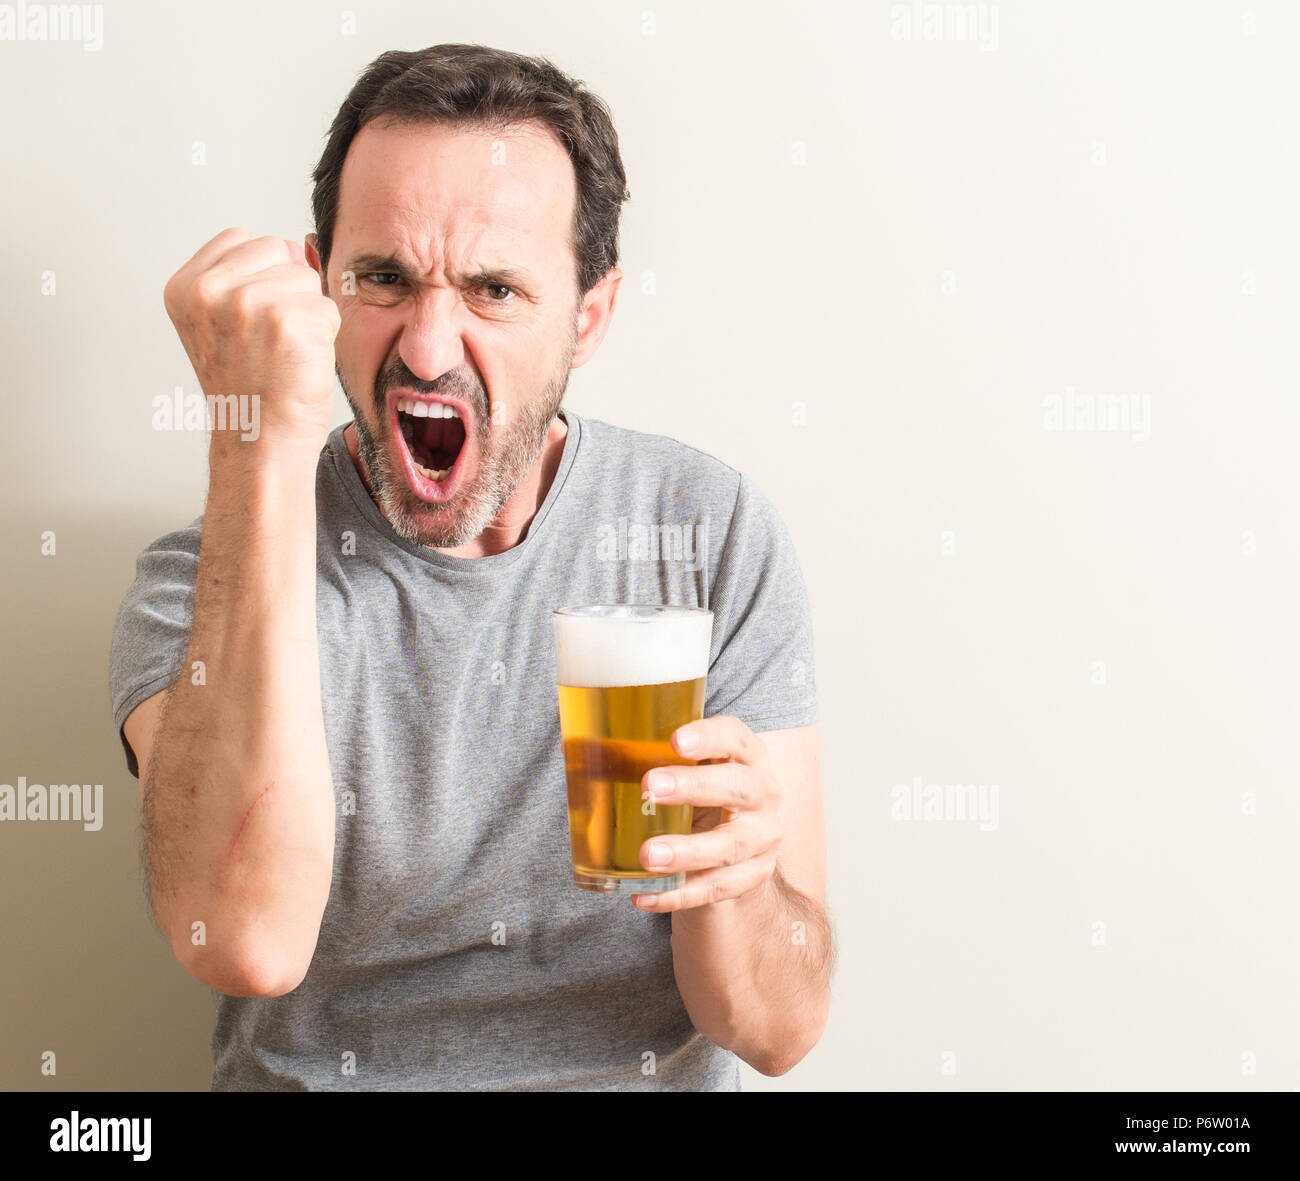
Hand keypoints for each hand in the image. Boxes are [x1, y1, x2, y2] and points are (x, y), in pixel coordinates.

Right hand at [163, 227, 340, 445]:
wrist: (260, 441)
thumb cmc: (250, 388)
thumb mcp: (220, 323)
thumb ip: (242, 277)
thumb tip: (297, 245)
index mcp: (185, 287)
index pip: (240, 238)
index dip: (261, 275)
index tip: (251, 321)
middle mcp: (209, 291)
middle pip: (278, 249)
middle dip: (286, 289)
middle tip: (270, 340)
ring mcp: (247, 303)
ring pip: (306, 278)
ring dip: (307, 314)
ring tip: (284, 352)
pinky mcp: (289, 320)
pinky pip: (327, 307)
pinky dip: (324, 335)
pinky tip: (300, 362)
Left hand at [633, 716, 780, 912]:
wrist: (738, 843)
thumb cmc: (702, 793)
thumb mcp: (685, 770)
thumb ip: (641, 758)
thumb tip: (574, 750)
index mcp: (747, 756)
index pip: (736, 738)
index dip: (710, 737)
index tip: (676, 740)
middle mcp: (763, 794)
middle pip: (738, 787)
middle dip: (694, 787)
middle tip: (650, 788)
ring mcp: (761, 838)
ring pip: (729, 846)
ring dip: (687, 851)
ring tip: (648, 855)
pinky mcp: (751, 876)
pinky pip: (715, 888)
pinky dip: (677, 894)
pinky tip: (644, 897)